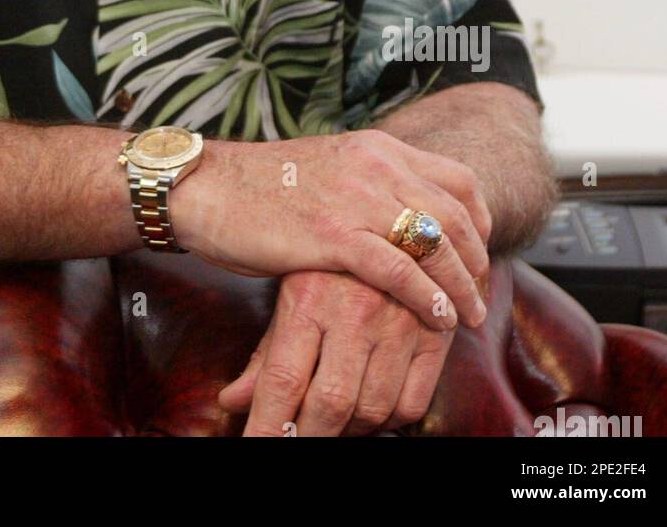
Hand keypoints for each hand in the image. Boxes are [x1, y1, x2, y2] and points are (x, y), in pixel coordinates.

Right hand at [174, 130, 489, 331]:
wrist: (207, 188)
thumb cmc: (261, 187)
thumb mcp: (330, 168)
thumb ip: (369, 183)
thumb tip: (400, 213)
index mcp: (376, 147)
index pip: (457, 179)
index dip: (479, 221)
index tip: (479, 254)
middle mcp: (375, 165)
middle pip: (456, 214)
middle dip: (477, 260)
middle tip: (481, 295)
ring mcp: (355, 198)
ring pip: (436, 243)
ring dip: (461, 285)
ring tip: (468, 316)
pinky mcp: (332, 234)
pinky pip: (398, 270)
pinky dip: (426, 297)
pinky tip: (437, 319)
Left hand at [217, 269, 457, 436]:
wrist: (396, 218)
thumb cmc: (329, 262)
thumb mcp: (289, 296)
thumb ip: (266, 355)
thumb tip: (231, 403)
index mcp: (309, 298)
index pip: (281, 379)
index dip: (267, 426)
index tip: (257, 448)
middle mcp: (355, 310)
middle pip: (330, 402)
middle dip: (307, 436)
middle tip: (294, 441)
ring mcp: (399, 322)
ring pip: (372, 409)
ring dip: (348, 430)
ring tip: (330, 422)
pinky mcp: (434, 333)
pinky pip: (411, 404)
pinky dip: (388, 420)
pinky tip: (369, 409)